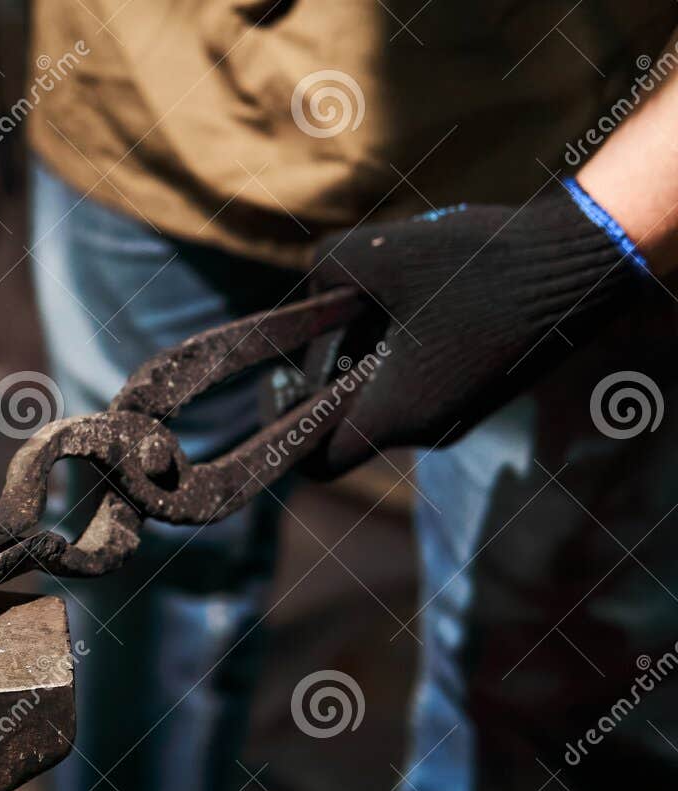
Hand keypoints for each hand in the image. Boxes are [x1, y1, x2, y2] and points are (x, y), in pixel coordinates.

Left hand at [307, 183, 648, 475]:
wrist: (585, 260)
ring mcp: (460, 416)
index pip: (319, 462)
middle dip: (332, 371)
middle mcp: (428, 432)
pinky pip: (424, 381)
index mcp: (397, 417)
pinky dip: (408, 347)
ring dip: (372, 351)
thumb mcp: (374, 253)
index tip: (280, 385)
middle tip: (337, 317)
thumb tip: (307, 303)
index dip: (287, 432)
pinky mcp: (482, 392)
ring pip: (388, 396)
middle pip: (350, 420)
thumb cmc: (478, 262)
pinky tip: (427, 296)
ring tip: (389, 296)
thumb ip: (317, 276)